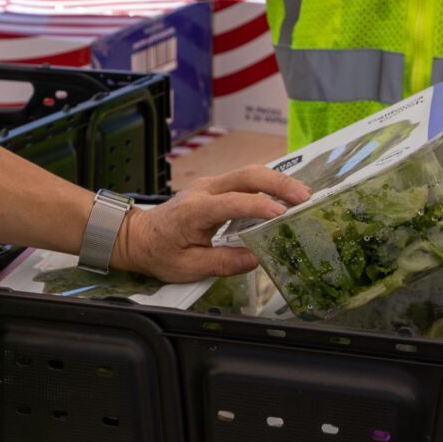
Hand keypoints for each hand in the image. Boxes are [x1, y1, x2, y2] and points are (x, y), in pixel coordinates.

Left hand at [113, 165, 311, 281]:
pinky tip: (284, 197)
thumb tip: (255, 258)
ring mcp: (209, 186)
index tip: (282, 215)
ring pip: (248, 174)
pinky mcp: (214, 188)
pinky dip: (267, 185)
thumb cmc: (159, 252)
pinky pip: (244, 181)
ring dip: (276, 182)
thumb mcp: (187, 267)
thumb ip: (222, 262)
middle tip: (304, 197)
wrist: (138, 236)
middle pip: (246, 176)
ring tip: (302, 196)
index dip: (259, 207)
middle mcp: (203, 191)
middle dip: (278, 183)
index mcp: (195, 210)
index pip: (232, 202)